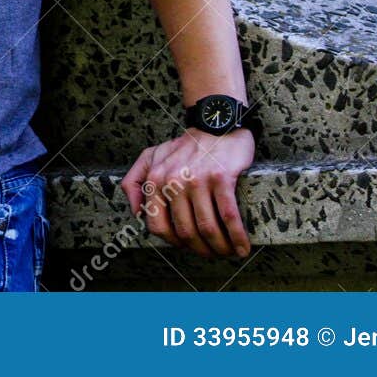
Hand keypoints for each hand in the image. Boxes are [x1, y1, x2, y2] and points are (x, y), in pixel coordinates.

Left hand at [121, 127, 254, 257]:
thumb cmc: (184, 145)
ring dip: (219, 247)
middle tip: (212, 254)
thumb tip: (136, 213)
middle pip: (185, 231)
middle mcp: (172, 181)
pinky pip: (228, 216)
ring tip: (228, 253)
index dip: (173, 242)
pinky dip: (237, 237)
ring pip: (206, 228)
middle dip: (200, 249)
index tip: (187, 246)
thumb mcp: (150, 157)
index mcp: (154, 179)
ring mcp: (196, 180)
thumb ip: (134, 182)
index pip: (157, 225)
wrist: (215, 123)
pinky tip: (243, 247)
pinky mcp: (221, 178)